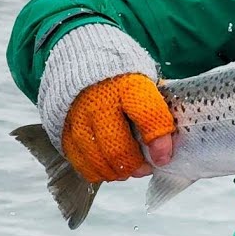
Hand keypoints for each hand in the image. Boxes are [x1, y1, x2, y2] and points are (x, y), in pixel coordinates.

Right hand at [61, 73, 175, 182]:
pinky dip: (96, 171)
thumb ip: (157, 107)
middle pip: (117, 146)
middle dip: (136, 165)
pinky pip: (78, 160)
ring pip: (96, 158)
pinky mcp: (62, 128)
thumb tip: (172, 139)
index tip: (164, 157)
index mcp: (128, 85)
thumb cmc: (121, 77)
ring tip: (129, 171)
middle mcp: (99, 101)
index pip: (147, 115)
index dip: (159, 141)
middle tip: (145, 169)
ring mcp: (77, 116)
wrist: (81, 63)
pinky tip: (108, 169)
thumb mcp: (144, 82)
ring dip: (117, 172)